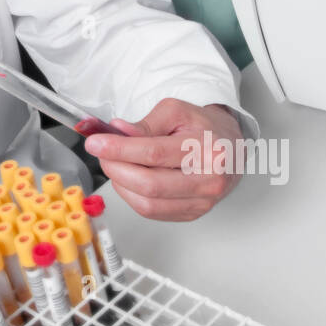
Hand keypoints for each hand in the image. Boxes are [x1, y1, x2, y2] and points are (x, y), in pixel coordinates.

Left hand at [83, 99, 243, 219]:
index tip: (96, 143)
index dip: (119, 149)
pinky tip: (129, 179)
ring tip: (115, 165)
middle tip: (102, 154)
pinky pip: (153, 212)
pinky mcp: (192, 214)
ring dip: (121, 185)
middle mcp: (209, 180)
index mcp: (209, 149)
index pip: (154, 153)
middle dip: (116, 169)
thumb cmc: (203, 128)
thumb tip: (117, 132)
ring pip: (148, 204)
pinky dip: (132, 197)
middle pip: (150, 184)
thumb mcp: (176, 111)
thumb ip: (145, 123)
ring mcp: (203, 202)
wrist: (230, 147)